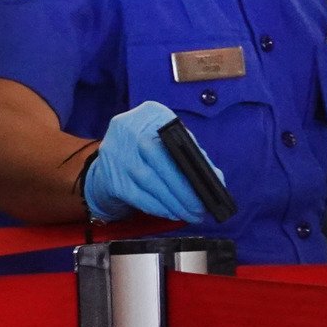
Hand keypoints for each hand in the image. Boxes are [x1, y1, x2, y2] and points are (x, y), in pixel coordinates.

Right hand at [82, 100, 224, 222]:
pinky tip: (171, 213)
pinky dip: (158, 207)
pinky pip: (137, 196)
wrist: (113, 157)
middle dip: (184, 188)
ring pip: (149, 181)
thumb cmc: (152, 148)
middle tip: (201, 207)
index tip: (211, 180)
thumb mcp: (170, 140)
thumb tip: (216, 179)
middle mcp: (129, 128)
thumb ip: (193, 154)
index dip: (194, 160)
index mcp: (151, 113)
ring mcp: (116, 152)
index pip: (177, 136)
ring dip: (173, 202)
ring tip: (191, 213)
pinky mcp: (110, 176)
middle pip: (161, 159)